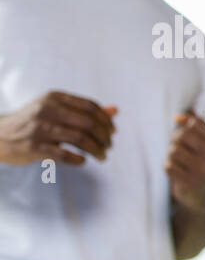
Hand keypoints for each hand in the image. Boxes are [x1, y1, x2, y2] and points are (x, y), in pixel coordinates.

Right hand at [0, 91, 115, 165]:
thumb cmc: (34, 122)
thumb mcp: (56, 109)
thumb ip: (85, 110)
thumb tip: (115, 110)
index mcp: (55, 98)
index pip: (90, 107)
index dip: (106, 121)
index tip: (113, 132)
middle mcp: (48, 110)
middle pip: (88, 123)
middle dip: (104, 137)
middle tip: (109, 147)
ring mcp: (40, 128)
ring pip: (80, 139)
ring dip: (97, 150)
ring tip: (102, 156)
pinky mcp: (34, 147)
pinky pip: (64, 155)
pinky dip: (78, 160)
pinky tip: (83, 161)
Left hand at [166, 112, 204, 210]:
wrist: (198, 195)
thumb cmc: (196, 163)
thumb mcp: (199, 143)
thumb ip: (192, 125)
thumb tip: (180, 116)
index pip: (195, 123)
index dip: (184, 126)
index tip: (184, 135)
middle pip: (183, 135)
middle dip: (175, 141)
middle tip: (179, 149)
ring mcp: (203, 171)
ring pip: (174, 151)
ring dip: (171, 156)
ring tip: (178, 163)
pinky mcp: (191, 183)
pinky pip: (168, 166)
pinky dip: (168, 168)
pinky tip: (176, 173)